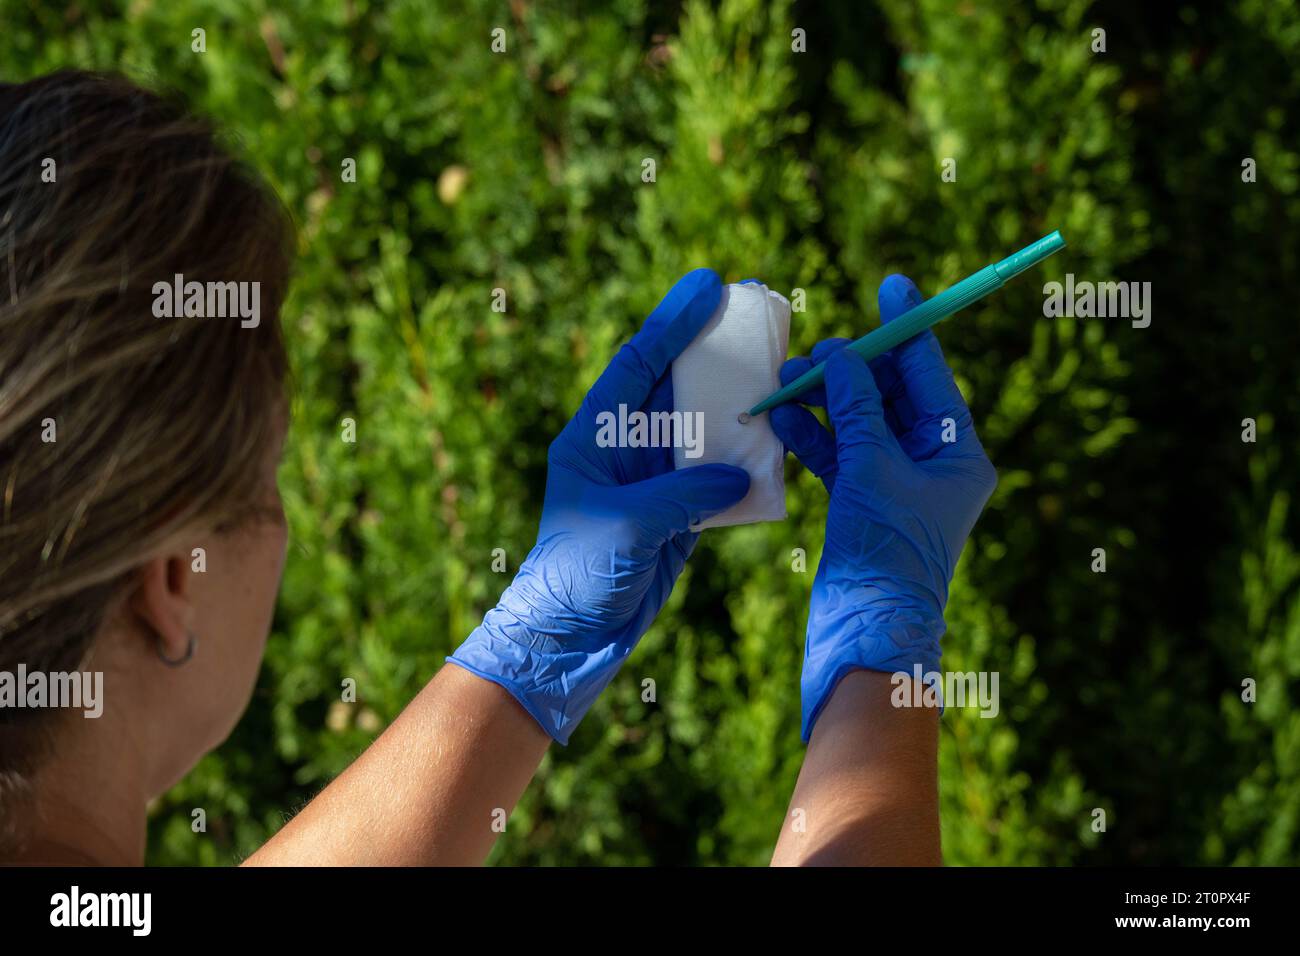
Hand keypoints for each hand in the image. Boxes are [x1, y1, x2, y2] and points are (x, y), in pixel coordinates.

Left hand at [449, 269, 749, 743]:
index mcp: (593, 437)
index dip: (674, 322)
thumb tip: (738, 469)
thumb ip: (683, 491)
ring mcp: (651, 481)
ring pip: (701, 426)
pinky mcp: (675, 513)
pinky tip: (777, 441)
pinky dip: (745, 460)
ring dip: (736, 402)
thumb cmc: (579, 575)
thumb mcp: (628, 526)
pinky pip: (716, 474)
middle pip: (673, 385)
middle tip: (756, 312)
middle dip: (714, 350)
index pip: (637, 364)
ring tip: (779, 368)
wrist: (570, 639)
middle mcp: (622, 449)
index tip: (710, 284)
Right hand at [769, 273, 996, 740]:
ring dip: (826, 399)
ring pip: (859, 424)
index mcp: (959, 454)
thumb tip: (843, 355)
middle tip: (819, 345)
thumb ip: (856, 407)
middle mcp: (933, 466)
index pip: (932, 376)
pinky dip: (813, 435)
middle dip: (855, 368)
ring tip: (789, 376)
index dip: (909, 330)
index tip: (893, 286)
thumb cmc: (884, 554)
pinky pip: (838, 455)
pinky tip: (784, 416)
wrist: (865, 634)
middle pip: (892, 396)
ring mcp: (896, 486)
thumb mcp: (871, 469)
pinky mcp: (862, 505)